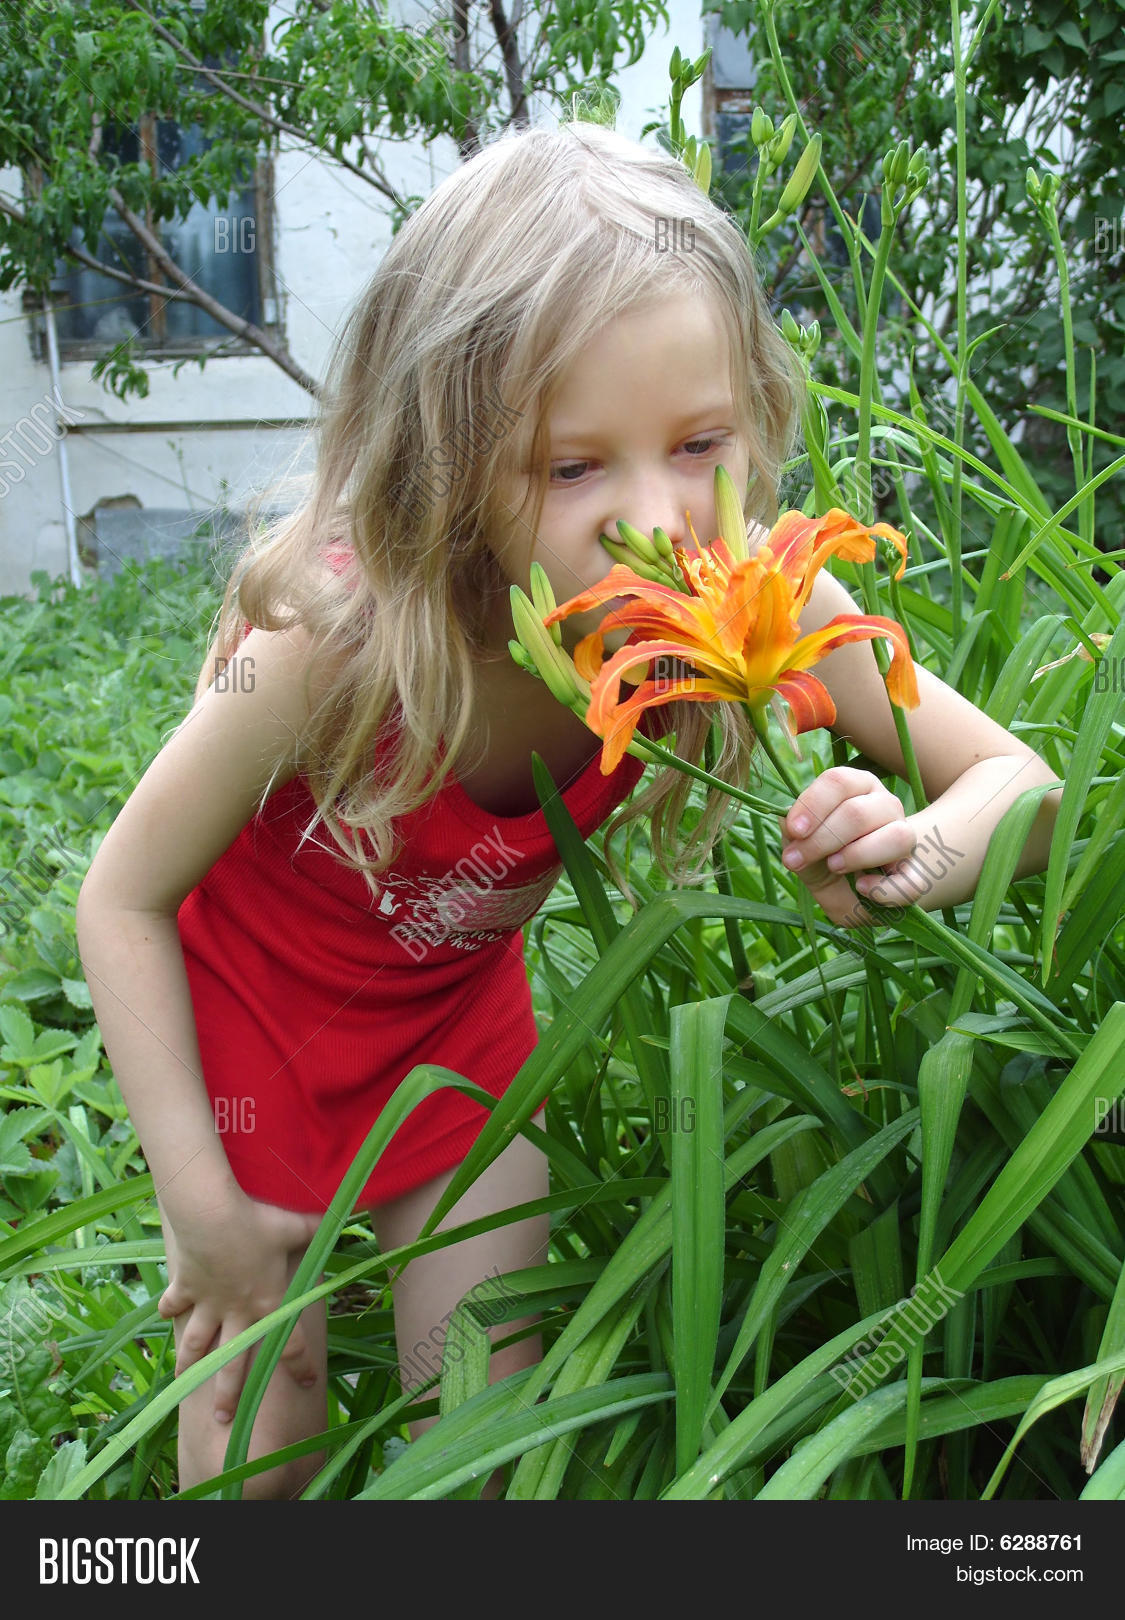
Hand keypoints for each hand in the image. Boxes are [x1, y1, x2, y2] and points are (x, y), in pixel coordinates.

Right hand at [157, 1193, 323, 1423]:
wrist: (211, 1216)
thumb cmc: (258, 1222)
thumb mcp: (296, 1225)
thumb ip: (317, 1228)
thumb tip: (342, 1213)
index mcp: (268, 1303)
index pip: (290, 1345)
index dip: (302, 1365)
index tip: (309, 1382)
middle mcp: (236, 1313)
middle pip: (232, 1363)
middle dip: (227, 1394)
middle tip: (222, 1420)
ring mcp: (207, 1304)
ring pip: (196, 1344)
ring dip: (190, 1365)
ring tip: (185, 1382)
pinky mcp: (185, 1289)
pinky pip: (174, 1306)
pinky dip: (168, 1310)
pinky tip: (163, 1316)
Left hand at [777, 766, 918, 928]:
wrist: (856, 893)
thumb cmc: (826, 863)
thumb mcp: (802, 850)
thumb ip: (792, 836)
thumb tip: (786, 820)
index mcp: (857, 788)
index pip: (839, 781)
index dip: (814, 805)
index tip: (794, 831)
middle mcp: (885, 806)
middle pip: (858, 812)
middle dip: (822, 839)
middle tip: (795, 860)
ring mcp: (905, 838)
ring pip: (896, 837)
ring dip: (858, 854)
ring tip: (834, 866)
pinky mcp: (915, 875)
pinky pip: (910, 881)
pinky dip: (884, 889)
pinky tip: (863, 888)